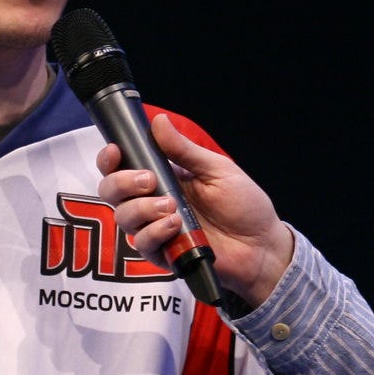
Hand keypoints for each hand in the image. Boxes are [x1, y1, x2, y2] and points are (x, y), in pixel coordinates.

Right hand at [96, 114, 296, 306]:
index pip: (123, 166)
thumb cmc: (243, 204)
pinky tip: (175, 226)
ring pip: (123, 217)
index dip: (111, 158)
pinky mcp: (163, 253)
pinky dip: (154, 232)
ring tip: (171, 207)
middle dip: (122, 182)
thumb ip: (183, 150)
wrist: (262, 245)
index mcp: (164, 176)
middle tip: (148, 181)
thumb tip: (158, 121)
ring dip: (141, 208)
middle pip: (112, 191)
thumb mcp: (217, 170)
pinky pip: (142, 244)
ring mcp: (156, 228)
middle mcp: (153, 202)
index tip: (115, 152)